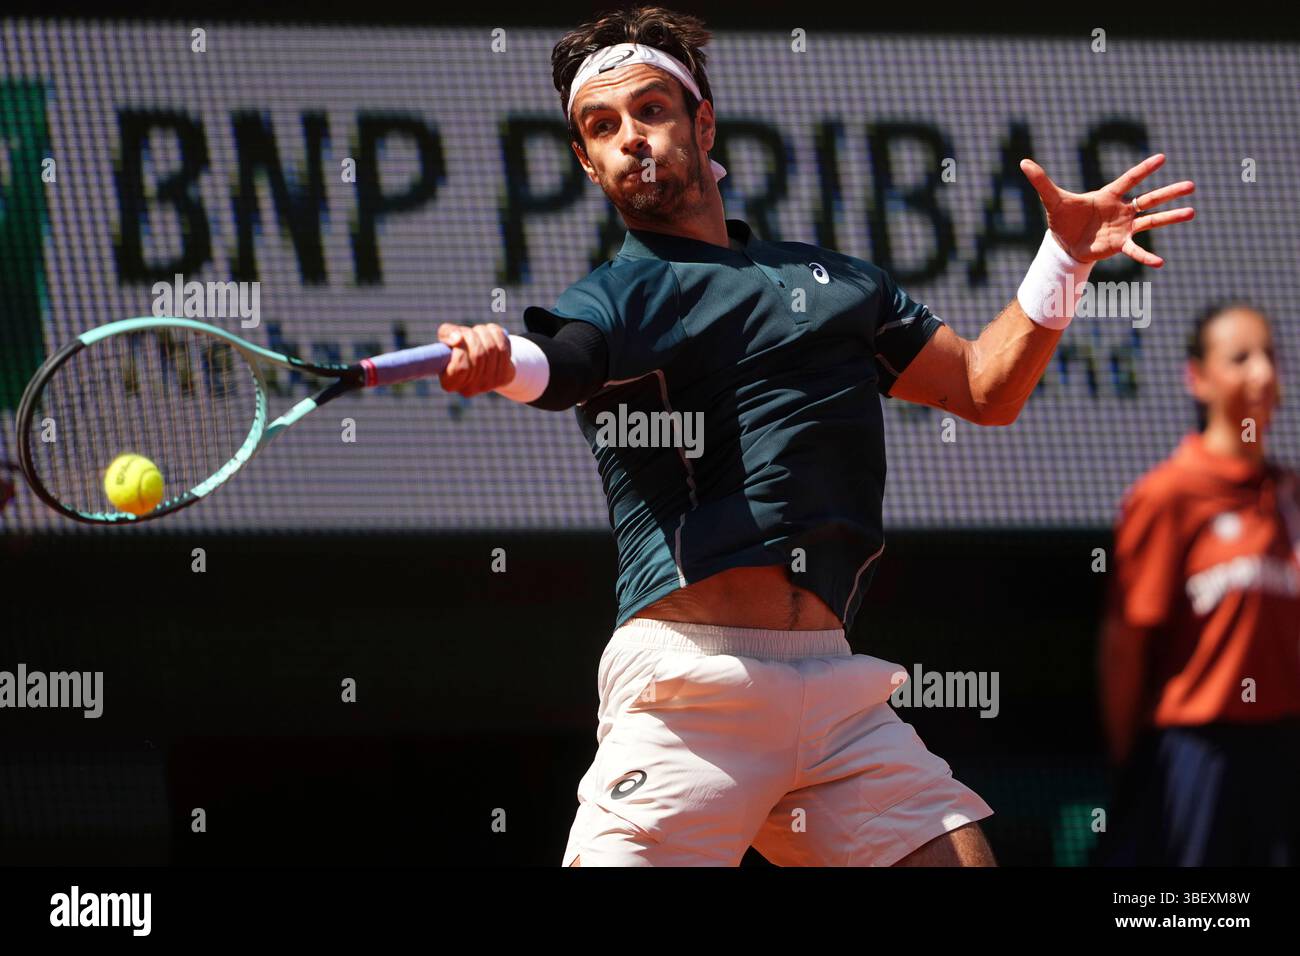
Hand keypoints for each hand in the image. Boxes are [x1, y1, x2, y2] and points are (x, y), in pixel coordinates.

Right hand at [436, 323, 514, 396]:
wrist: (482, 357)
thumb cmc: (460, 347)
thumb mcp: (448, 338)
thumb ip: (447, 334)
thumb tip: (457, 338)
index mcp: (450, 383)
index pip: (460, 367)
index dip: (461, 348)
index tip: (458, 339)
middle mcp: (469, 389)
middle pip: (477, 355)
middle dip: (472, 336)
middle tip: (468, 332)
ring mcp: (488, 385)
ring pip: (491, 348)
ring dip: (484, 333)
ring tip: (478, 332)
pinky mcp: (504, 377)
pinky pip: (503, 348)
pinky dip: (497, 336)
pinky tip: (491, 335)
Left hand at [1020, 153, 1194, 267]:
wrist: (1064, 244)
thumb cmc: (1063, 218)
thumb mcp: (1053, 200)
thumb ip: (1041, 181)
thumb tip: (1023, 163)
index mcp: (1109, 195)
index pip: (1129, 179)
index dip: (1144, 169)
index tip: (1162, 158)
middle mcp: (1122, 209)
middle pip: (1150, 198)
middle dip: (1169, 192)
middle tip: (1192, 185)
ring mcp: (1124, 227)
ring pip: (1152, 221)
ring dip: (1171, 217)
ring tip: (1192, 212)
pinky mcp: (1120, 244)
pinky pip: (1137, 250)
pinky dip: (1147, 256)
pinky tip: (1160, 262)